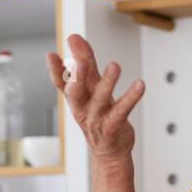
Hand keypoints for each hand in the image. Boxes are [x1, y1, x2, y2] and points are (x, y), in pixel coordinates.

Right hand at [46, 33, 144, 162]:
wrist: (109, 153)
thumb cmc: (100, 116)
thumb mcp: (91, 89)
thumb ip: (86, 63)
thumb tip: (74, 38)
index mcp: (76, 99)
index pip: (61, 84)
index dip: (55, 71)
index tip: (51, 55)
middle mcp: (83, 109)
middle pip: (75, 92)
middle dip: (76, 77)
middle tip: (79, 62)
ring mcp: (96, 120)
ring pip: (99, 100)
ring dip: (107, 82)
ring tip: (115, 66)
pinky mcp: (112, 128)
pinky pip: (121, 111)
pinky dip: (130, 98)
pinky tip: (140, 85)